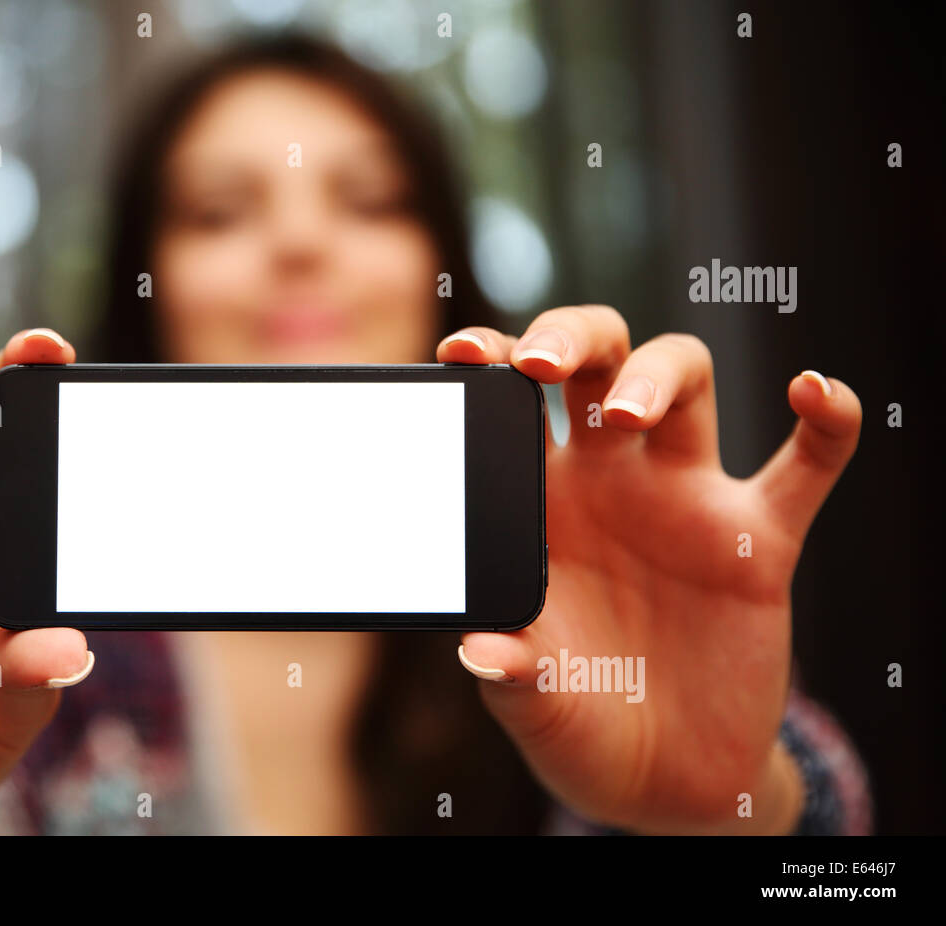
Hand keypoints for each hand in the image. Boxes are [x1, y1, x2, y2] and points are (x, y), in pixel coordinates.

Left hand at [438, 306, 859, 833]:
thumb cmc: (577, 723)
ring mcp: (685, 504)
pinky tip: (815, 392)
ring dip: (657, 373)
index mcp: (539, 503)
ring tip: (627, 414)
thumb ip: (507, 672)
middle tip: (539, 363)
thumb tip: (481, 650)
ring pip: (685, 381)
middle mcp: (610, 482)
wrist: (662, 782)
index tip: (461, 350)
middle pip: (596, 361)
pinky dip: (827, 425)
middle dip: (570, 337)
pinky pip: (807, 467)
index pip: (514, 405)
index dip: (492, 360)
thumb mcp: (530, 704)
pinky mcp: (759, 544)